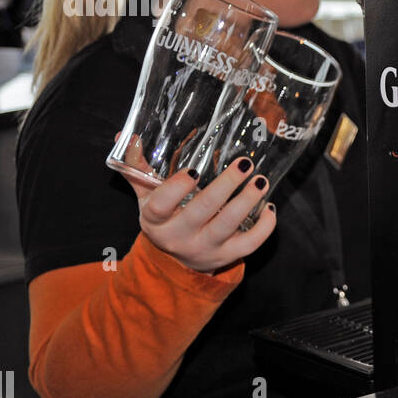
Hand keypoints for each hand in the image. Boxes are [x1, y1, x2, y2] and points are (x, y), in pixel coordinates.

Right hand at [120, 152, 276, 273]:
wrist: (177, 261)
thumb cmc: (164, 219)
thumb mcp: (147, 197)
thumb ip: (138, 168)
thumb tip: (128, 136)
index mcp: (154, 220)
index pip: (160, 205)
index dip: (176, 187)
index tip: (193, 171)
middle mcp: (178, 236)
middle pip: (202, 210)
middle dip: (225, 185)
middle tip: (244, 163)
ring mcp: (204, 248)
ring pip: (228, 225)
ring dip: (247, 201)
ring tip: (260, 181)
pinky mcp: (226, 256)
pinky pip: (249, 245)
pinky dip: (264, 228)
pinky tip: (269, 207)